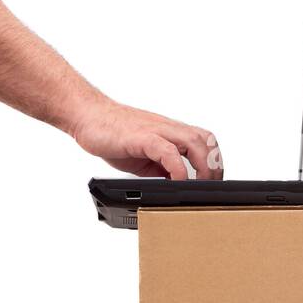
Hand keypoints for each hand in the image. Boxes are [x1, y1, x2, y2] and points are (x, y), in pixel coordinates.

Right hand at [72, 96, 222, 179]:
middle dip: (214, 165)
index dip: (213, 161)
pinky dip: (177, 167)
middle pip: (205, 140)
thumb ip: (160, 167)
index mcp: (170, 133)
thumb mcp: (143, 155)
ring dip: (202, 166)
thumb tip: (173, 184)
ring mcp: (156, 131)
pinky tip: (177, 181)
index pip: (204, 142)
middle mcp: (168, 129)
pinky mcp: (141, 137)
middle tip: (212, 187)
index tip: (214, 183)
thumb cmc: (112, 132)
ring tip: (200, 186)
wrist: (88, 115)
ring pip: (194, 141)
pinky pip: (167, 150)